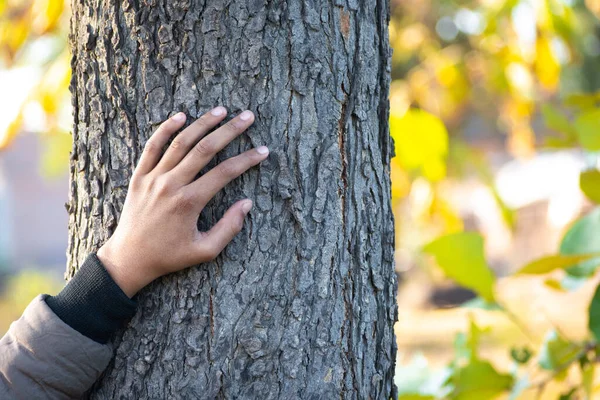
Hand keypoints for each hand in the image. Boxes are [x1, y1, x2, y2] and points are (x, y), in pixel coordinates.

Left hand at [97, 107, 267, 296]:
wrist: (129, 258)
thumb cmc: (169, 256)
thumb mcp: (204, 251)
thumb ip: (228, 228)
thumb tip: (246, 204)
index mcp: (189, 202)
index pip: (225, 173)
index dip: (247, 159)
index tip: (263, 151)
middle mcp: (171, 185)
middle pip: (205, 149)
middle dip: (230, 131)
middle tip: (247, 117)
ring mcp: (153, 178)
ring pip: (181, 142)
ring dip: (202, 124)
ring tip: (221, 110)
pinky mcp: (139, 176)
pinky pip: (152, 146)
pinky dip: (166, 129)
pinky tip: (181, 115)